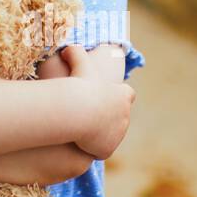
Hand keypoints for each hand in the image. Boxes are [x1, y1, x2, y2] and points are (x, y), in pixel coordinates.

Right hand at [63, 45, 135, 160]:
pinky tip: (81, 144)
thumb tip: (68, 47)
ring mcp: (118, 134)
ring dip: (101, 133)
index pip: (128, 95)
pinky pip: (101, 149)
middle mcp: (125, 115)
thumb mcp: (79, 64)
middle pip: (120, 117)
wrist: (79, 111)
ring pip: (111, 135)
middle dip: (108, 117)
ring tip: (84, 131)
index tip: (107, 97)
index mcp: (124, 95)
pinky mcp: (108, 149)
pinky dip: (93, 147)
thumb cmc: (80, 85)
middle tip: (91, 116)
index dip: (118, 97)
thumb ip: (75, 54)